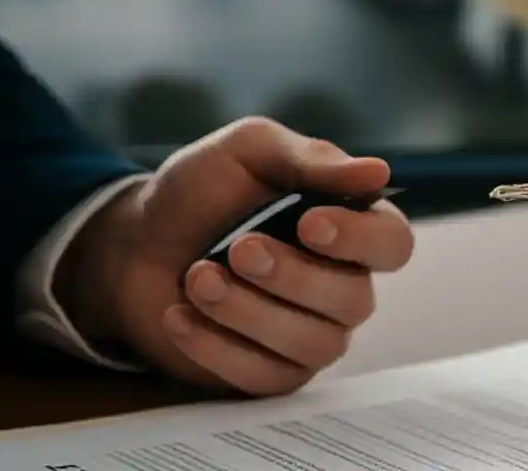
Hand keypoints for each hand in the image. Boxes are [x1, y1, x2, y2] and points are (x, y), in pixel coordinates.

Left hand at [55, 117, 413, 395]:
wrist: (135, 241)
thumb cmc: (201, 190)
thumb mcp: (249, 151)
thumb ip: (312, 160)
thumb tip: (379, 172)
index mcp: (349, 226)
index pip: (392, 243)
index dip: (360, 239)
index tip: (308, 223)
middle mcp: (342, 285)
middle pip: (354, 300)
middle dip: (293, 276)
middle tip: (238, 248)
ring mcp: (308, 335)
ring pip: (313, 344)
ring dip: (250, 311)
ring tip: (197, 278)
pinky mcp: (268, 373)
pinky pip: (265, 377)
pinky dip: (216, 347)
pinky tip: (179, 315)